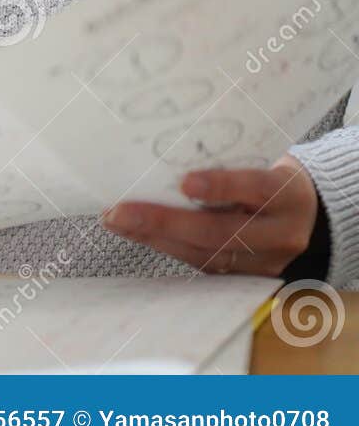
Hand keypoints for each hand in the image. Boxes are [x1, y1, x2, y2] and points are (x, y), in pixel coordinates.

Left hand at [101, 156, 319, 274]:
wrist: (309, 216)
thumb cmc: (272, 178)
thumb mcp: (263, 162)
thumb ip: (227, 161)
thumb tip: (161, 149)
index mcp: (287, 195)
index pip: (257, 189)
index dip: (222, 186)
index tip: (185, 182)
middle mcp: (280, 233)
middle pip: (220, 232)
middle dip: (164, 222)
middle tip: (120, 211)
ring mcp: (264, 261)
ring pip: (205, 253)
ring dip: (154, 237)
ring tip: (116, 221)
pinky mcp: (245, 276)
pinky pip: (201, 263)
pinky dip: (164, 246)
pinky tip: (134, 232)